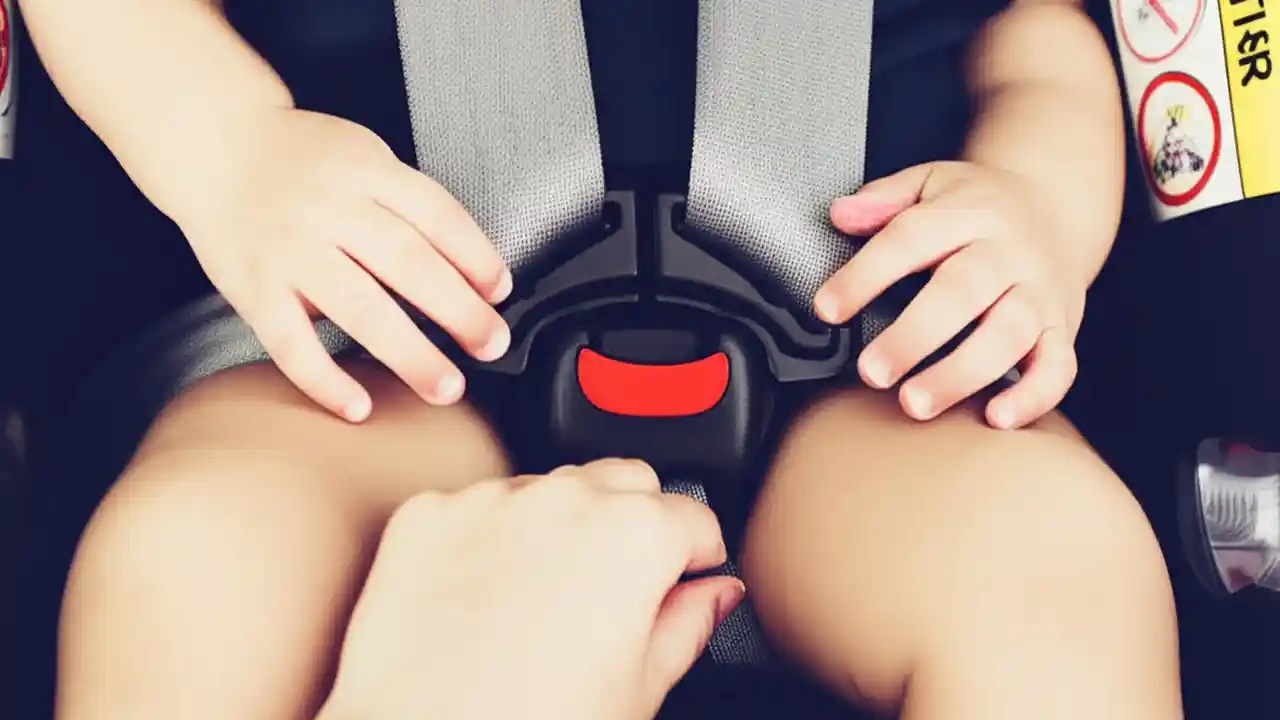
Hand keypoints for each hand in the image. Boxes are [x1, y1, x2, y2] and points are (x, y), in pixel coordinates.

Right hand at [175, 108, 511, 421]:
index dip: (476, 257)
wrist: (214, 146)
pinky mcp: (253, 288)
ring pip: (359, 308)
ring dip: (410, 353)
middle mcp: (329, 209)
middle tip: (492, 344)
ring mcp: (289, 250)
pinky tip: (359, 407)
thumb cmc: (302, 160)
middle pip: (408, 264)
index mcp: (367, 171)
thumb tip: (469, 272)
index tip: (501, 293)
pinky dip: (325, 379)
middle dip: (459, 311)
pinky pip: (291, 343)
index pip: (437, 217)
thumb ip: (407, 204)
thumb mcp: (364, 156)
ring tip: (446, 387)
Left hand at [319, 459, 745, 719]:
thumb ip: (688, 625)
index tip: (683, 581)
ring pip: (549, 487)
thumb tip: (715, 594)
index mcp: (635, 535)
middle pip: (626, 481)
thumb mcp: (639, 691)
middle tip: (616, 591)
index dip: (695, 558)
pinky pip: (475, 506)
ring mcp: (489, 498)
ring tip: (541, 601)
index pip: (695, 516)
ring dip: (559, 525)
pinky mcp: (425, 514)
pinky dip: (487, 538)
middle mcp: (564, 497)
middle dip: (635, 522)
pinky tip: (482, 598)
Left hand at [815, 161, 1083, 428]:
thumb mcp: (931, 182)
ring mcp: (1040, 291)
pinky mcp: (1062, 327)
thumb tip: (840, 214)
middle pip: (963, 291)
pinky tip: (996, 418)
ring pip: (1009, 333)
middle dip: (914, 335)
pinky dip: (1034, 395)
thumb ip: (884, 199)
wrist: (1059, 208)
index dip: (866, 274)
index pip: (911, 238)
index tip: (827, 309)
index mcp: (968, 212)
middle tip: (871, 373)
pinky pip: (1059, 366)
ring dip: (961, 373)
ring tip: (915, 404)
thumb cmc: (979, 206)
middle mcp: (1007, 251)